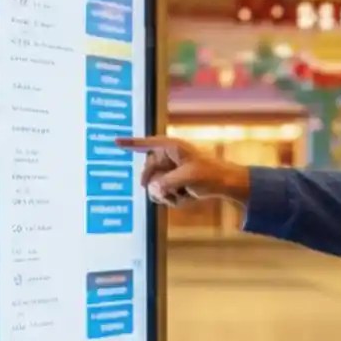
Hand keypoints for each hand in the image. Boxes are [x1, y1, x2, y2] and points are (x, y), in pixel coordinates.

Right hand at [114, 136, 250, 205]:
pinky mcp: (172, 183)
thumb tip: (151, 190)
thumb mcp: (187, 177)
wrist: (225, 183)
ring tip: (181, 194)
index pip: (146, 144)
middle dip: (158, 186)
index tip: (114, 142)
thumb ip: (166, 182)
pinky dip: (172, 198)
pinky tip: (186, 196)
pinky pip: (162, 194)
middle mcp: (167, 158)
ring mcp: (169, 171)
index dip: (130, 144)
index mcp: (170, 147)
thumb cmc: (210, 173)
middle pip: (148, 174)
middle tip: (169, 192)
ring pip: (154, 187)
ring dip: (166, 194)